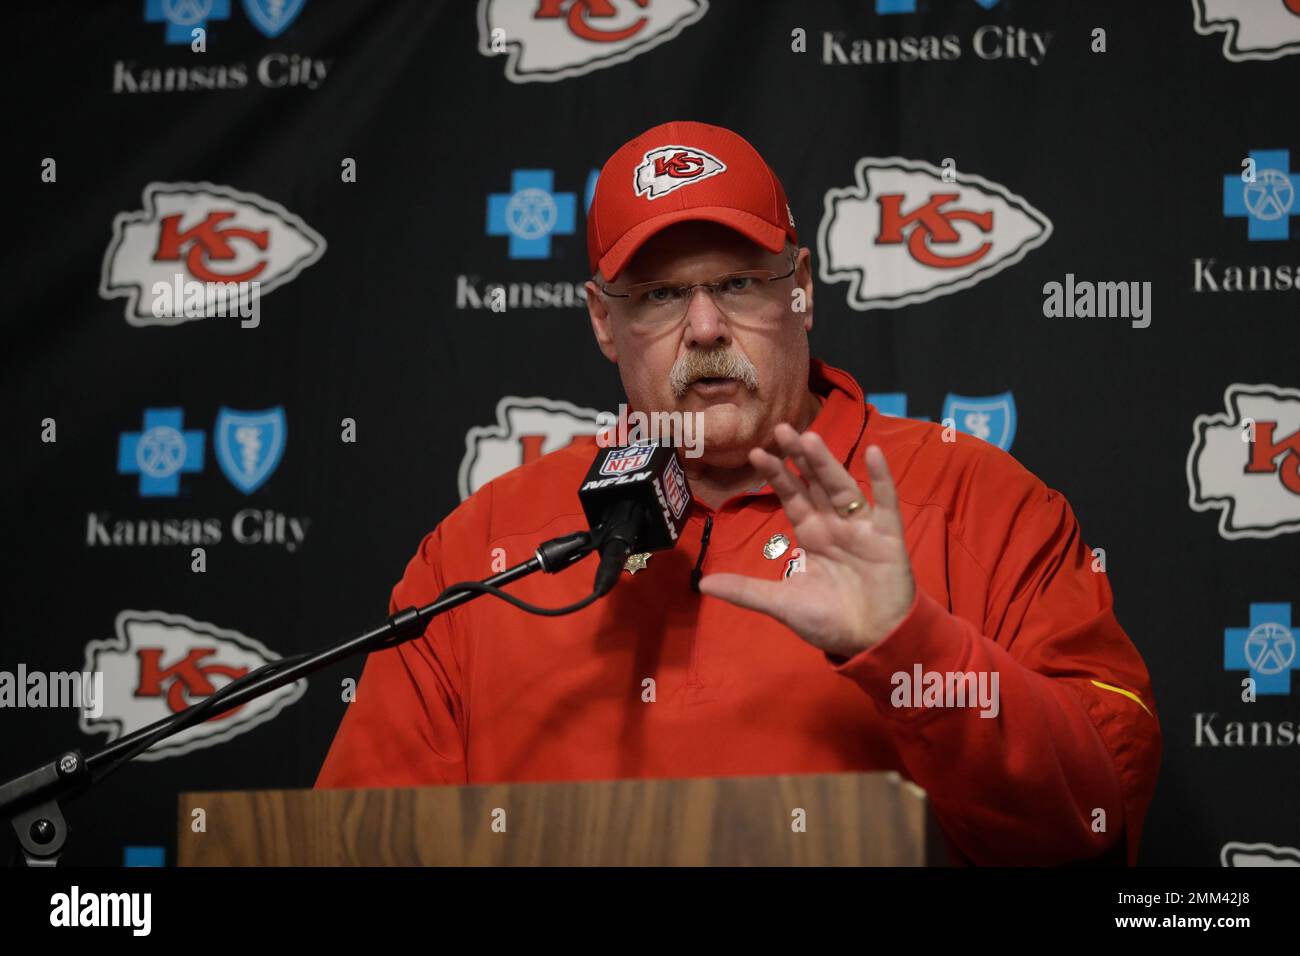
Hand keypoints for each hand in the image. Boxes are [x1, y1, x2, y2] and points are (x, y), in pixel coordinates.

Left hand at [697, 423, 915, 658]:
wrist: (872, 642)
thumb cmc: (830, 621)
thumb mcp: (782, 604)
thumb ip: (746, 591)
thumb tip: (702, 583)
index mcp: (811, 535)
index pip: (791, 497)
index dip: (776, 475)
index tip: (756, 452)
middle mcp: (835, 524)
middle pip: (814, 484)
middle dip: (798, 458)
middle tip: (780, 429)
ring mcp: (862, 527)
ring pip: (842, 487)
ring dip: (827, 463)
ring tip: (811, 438)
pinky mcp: (888, 536)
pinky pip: (886, 502)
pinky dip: (881, 479)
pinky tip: (874, 453)